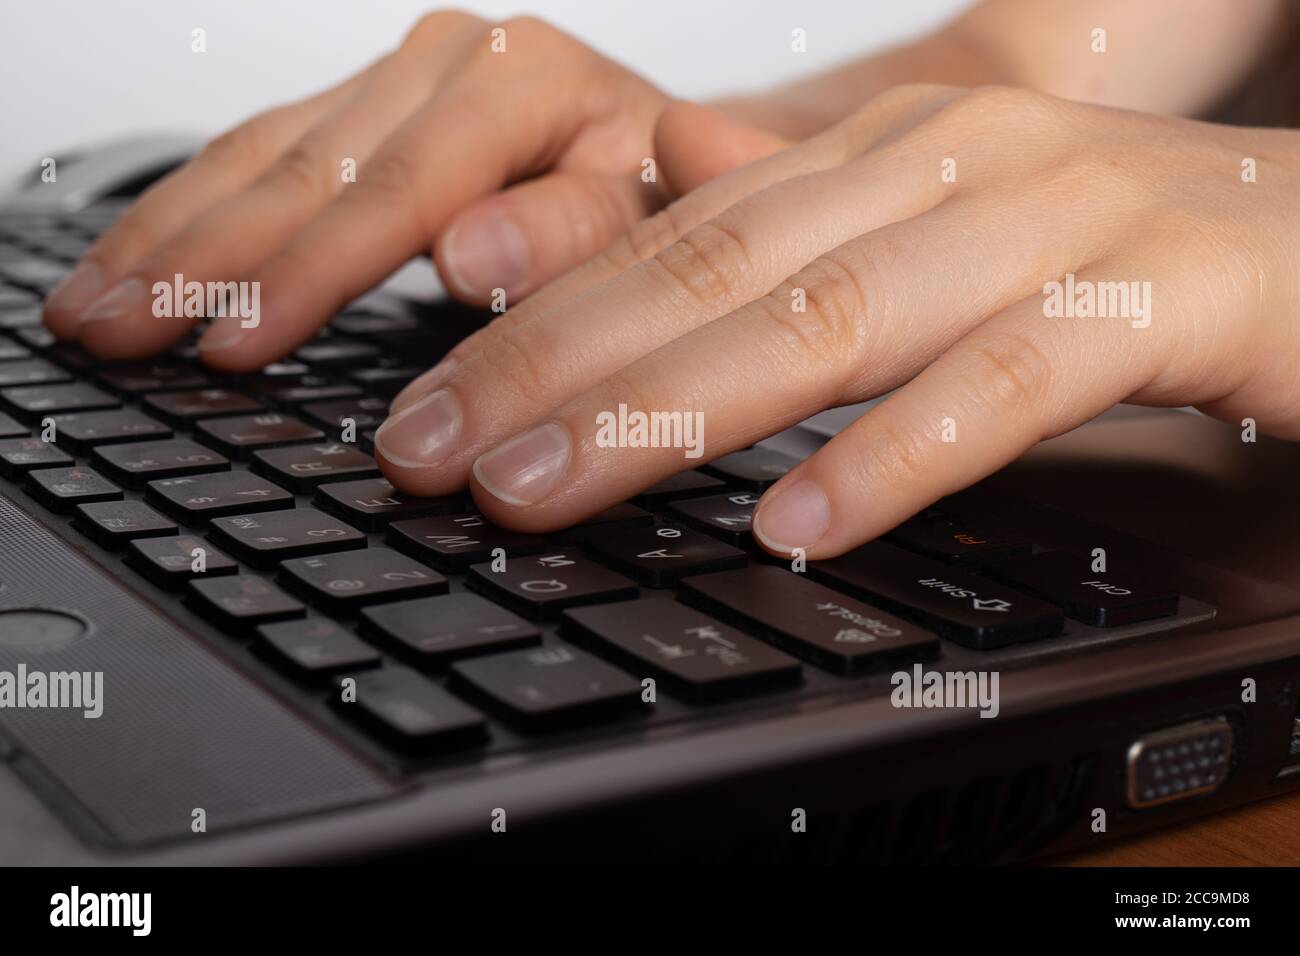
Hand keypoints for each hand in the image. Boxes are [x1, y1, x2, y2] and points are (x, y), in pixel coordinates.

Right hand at [42, 12, 778, 365]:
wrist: (681, 153)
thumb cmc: (671, 196)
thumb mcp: (659, 220)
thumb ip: (577, 234)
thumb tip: (466, 256)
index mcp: (521, 80)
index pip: (396, 188)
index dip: (310, 274)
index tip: (236, 345)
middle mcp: (447, 63)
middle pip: (302, 166)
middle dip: (198, 259)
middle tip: (112, 334)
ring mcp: (398, 81)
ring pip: (257, 155)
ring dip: (165, 237)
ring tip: (91, 308)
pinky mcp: (367, 109)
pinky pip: (259, 153)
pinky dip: (189, 212)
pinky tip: (138, 256)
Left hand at [373, 84, 1299, 557]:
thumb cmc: (1128, 241)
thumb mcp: (942, 218)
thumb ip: (809, 212)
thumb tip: (675, 176)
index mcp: (886, 153)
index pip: (675, 237)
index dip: (541, 324)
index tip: (433, 410)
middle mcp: (951, 167)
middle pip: (717, 274)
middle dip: (560, 370)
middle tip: (439, 458)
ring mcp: (1055, 220)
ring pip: (831, 318)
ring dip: (677, 413)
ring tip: (555, 492)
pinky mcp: (1165, 297)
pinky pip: (1008, 384)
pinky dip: (897, 459)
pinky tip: (800, 528)